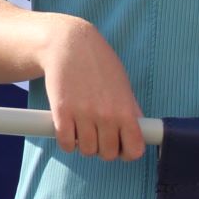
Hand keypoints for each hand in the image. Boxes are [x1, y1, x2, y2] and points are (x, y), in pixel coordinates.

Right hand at [39, 17, 145, 160]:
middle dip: (102, 148)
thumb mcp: (122, 84)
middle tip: (97, 134)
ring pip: (86, 150)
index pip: (134, 150)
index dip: (127, 152)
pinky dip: (66, 141)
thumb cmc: (98, 62)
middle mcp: (106, 115)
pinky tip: (68, 128)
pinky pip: (66, 143)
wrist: (70, 44)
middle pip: (107, 154)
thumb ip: (130, 109)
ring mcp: (83, 115)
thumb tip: (138, 131)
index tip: (120, 146)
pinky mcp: (61, 112)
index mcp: (125, 110)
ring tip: (82, 128)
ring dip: (83, 144)